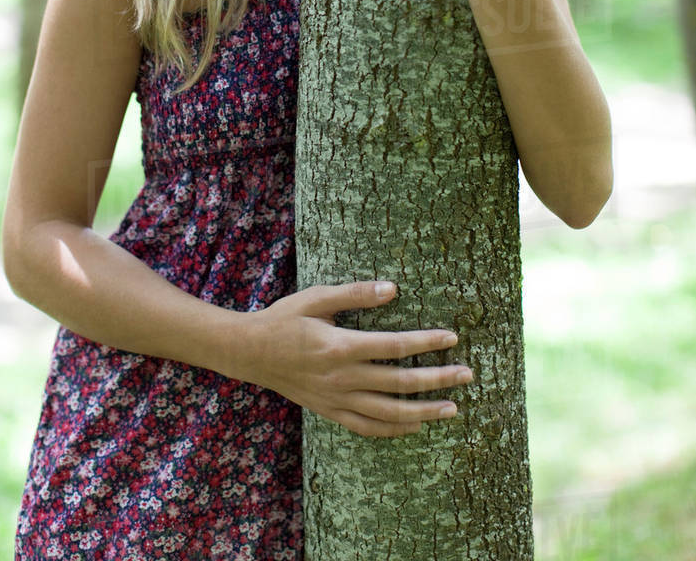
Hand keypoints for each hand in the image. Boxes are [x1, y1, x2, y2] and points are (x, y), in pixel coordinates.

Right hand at [239, 280, 472, 437]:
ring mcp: (337, 399)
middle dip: (438, 379)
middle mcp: (342, 378)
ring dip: (424, 411)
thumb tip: (393, 288)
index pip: (394, 346)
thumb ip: (355, 293)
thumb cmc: (285, 318)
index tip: (452, 337)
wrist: (250, 352)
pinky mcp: (330, 412)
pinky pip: (367, 427)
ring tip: (452, 408)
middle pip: (400, 382)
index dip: (426, 342)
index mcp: (341, 346)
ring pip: (389, 413)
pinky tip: (415, 426)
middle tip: (467, 375)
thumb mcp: (317, 297)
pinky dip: (394, 430)